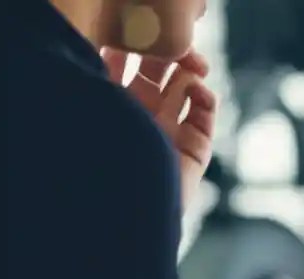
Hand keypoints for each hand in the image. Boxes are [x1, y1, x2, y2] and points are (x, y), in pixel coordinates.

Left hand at [100, 48, 217, 210]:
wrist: (121, 215)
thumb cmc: (97, 161)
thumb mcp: (98, 107)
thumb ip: (108, 76)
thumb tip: (121, 48)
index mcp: (108, 107)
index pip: (124, 65)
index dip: (135, 48)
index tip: (140, 37)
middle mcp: (139, 120)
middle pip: (158, 74)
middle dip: (168, 55)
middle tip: (174, 46)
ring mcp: (168, 133)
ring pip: (185, 88)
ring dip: (190, 71)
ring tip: (191, 64)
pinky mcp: (195, 149)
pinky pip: (205, 113)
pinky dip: (206, 96)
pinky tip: (197, 89)